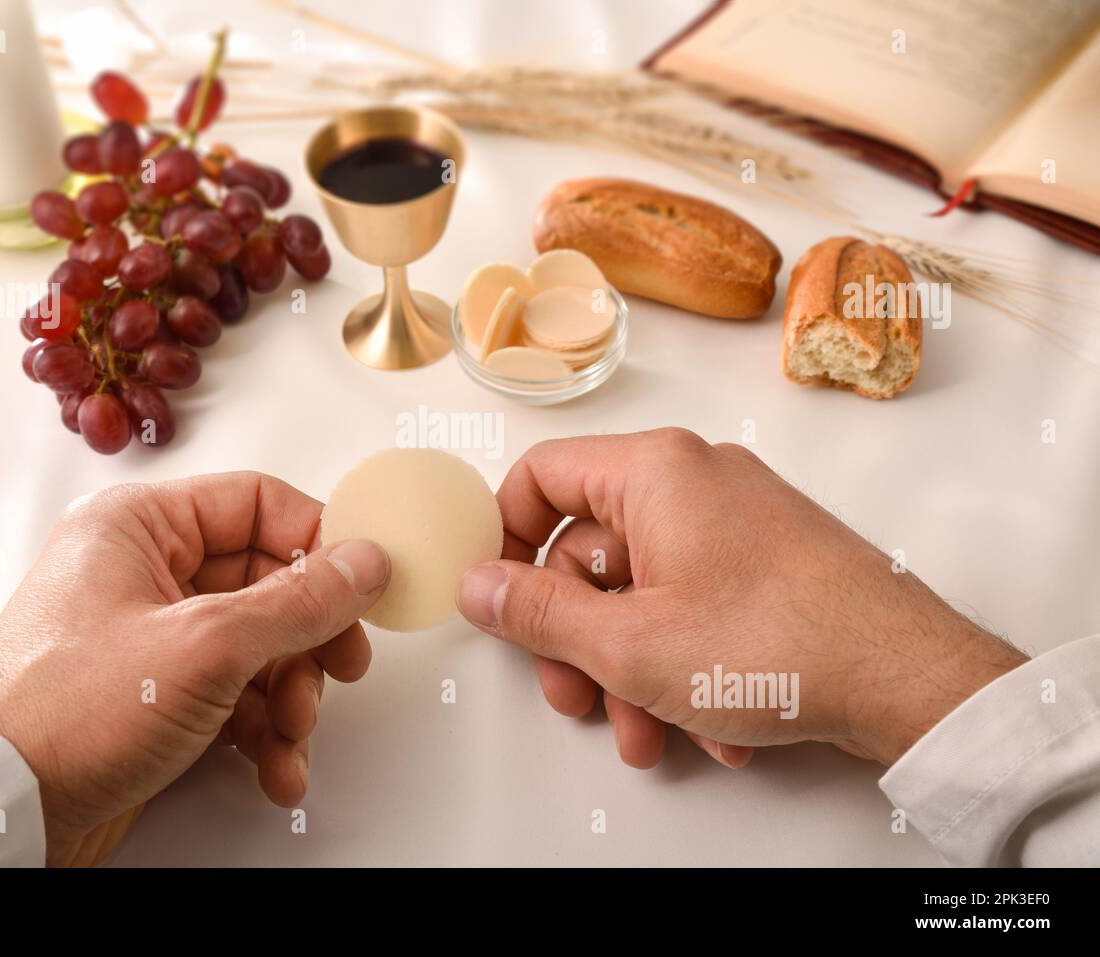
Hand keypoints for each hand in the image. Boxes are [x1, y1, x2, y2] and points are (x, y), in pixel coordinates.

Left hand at [0, 473, 388, 865]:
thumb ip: (299, 601)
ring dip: (290, 697)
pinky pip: (232, 694)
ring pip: (257, 647)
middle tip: (339, 670)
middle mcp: (144, 572)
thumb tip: (364, 562)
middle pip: (267, 583)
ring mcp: (150, 637)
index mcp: (139, 527)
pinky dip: (262, 732)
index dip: (318, 541)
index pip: (257, 504)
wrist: (0, 810)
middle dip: (308, 642)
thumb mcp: (206, 646)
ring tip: (291, 737)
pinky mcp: (153, 694)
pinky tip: (275, 769)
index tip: (363, 584)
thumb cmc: (66, 714)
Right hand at [457, 430, 1024, 768]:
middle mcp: (695, 480)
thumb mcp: (627, 643)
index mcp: (654, 472)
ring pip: (643, 590)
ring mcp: (737, 521)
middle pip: (591, 549)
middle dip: (578, 639)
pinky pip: (694, 603)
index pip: (541, 476)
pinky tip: (707, 724)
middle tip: (577, 698)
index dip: (507, 539)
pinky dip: (684, 663)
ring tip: (648, 735)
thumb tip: (478, 584)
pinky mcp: (768, 562)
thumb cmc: (777, 644)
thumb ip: (537, 612)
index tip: (500, 600)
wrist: (906, 677)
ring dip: (630, 669)